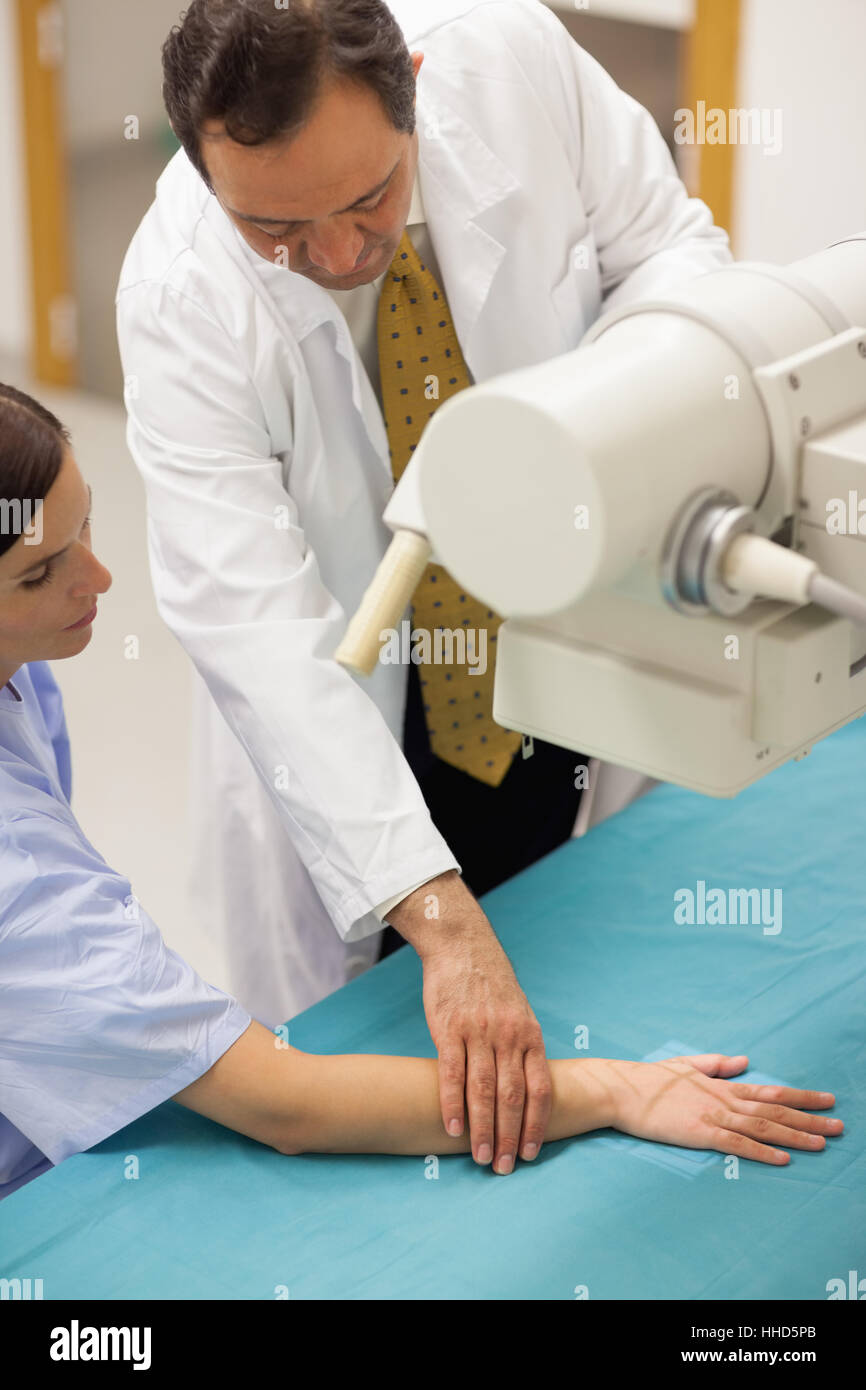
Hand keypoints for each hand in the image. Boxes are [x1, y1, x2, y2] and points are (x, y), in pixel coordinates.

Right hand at [388, 871, 550, 1173]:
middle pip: (513, 1096)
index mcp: (530, 1035)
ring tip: (480, 1156)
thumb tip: (526, 1087)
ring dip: (483, 1128)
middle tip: (503, 1168)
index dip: (536, 1124)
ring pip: (483, 1090)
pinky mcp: (449, 1028)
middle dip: (509, 1136)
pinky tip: (453, 1127)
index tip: (530, 1153)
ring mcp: (479, 1032)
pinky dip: (453, 1102)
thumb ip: (522, 1047)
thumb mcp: (519, 1012)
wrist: (462, 946)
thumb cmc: (490, 984)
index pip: (540, 1089)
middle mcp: (508, 1036)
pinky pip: (452, 1072)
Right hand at [607, 1052, 842, 1164]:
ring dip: (794, 1135)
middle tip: (840, 1126)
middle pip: (775, 1109)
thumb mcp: (686, 1065)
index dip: (801, 1097)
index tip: (826, 1100)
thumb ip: (717, 1064)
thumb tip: (744, 1061)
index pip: (769, 1091)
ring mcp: (713, 1115)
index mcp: (721, 1085)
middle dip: (809, 1118)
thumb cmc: (650, 1080)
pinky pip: (737, 1143)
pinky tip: (782, 1158)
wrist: (622, 1089)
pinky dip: (762, 1151)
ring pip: (762, 1126)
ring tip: (822, 1142)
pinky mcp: (700, 1133)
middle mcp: (724, 1099)